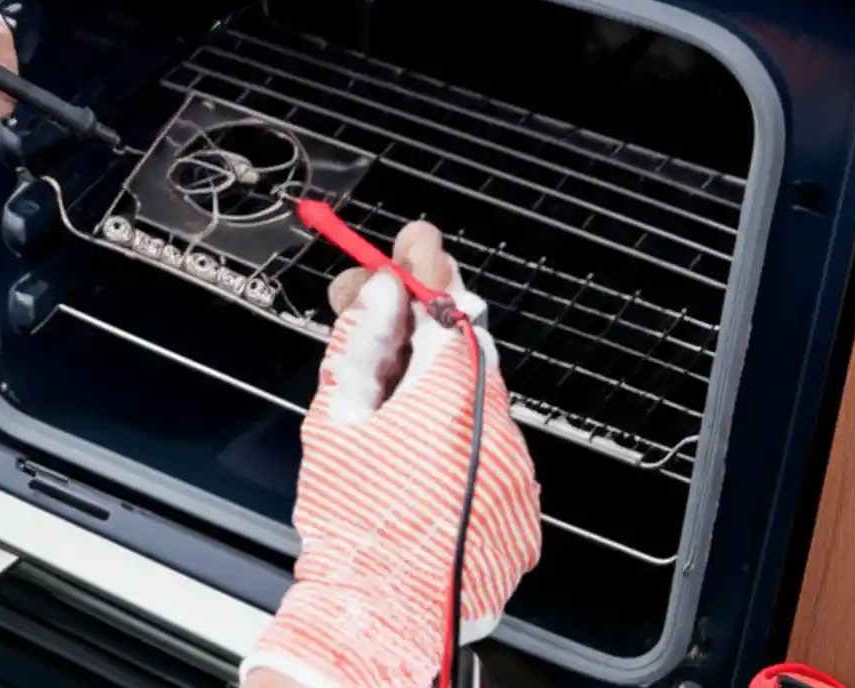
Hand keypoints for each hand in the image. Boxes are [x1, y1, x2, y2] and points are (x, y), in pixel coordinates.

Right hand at [242, 223, 541, 687]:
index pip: (448, 308)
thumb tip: (377, 298)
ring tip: (388, 385)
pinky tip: (416, 435)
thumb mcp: (336, 423)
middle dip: (426, 321)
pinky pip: (489, 438)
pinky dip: (455, 423)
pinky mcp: (518, 498)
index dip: (428, 268)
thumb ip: (359, 348)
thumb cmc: (351, 526)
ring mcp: (514, 466)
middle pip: (467, 348)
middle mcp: (495, 429)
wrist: (378, 614)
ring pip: (479, 393)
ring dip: (439, 376)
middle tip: (380, 309)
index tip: (415, 241)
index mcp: (447, 401)